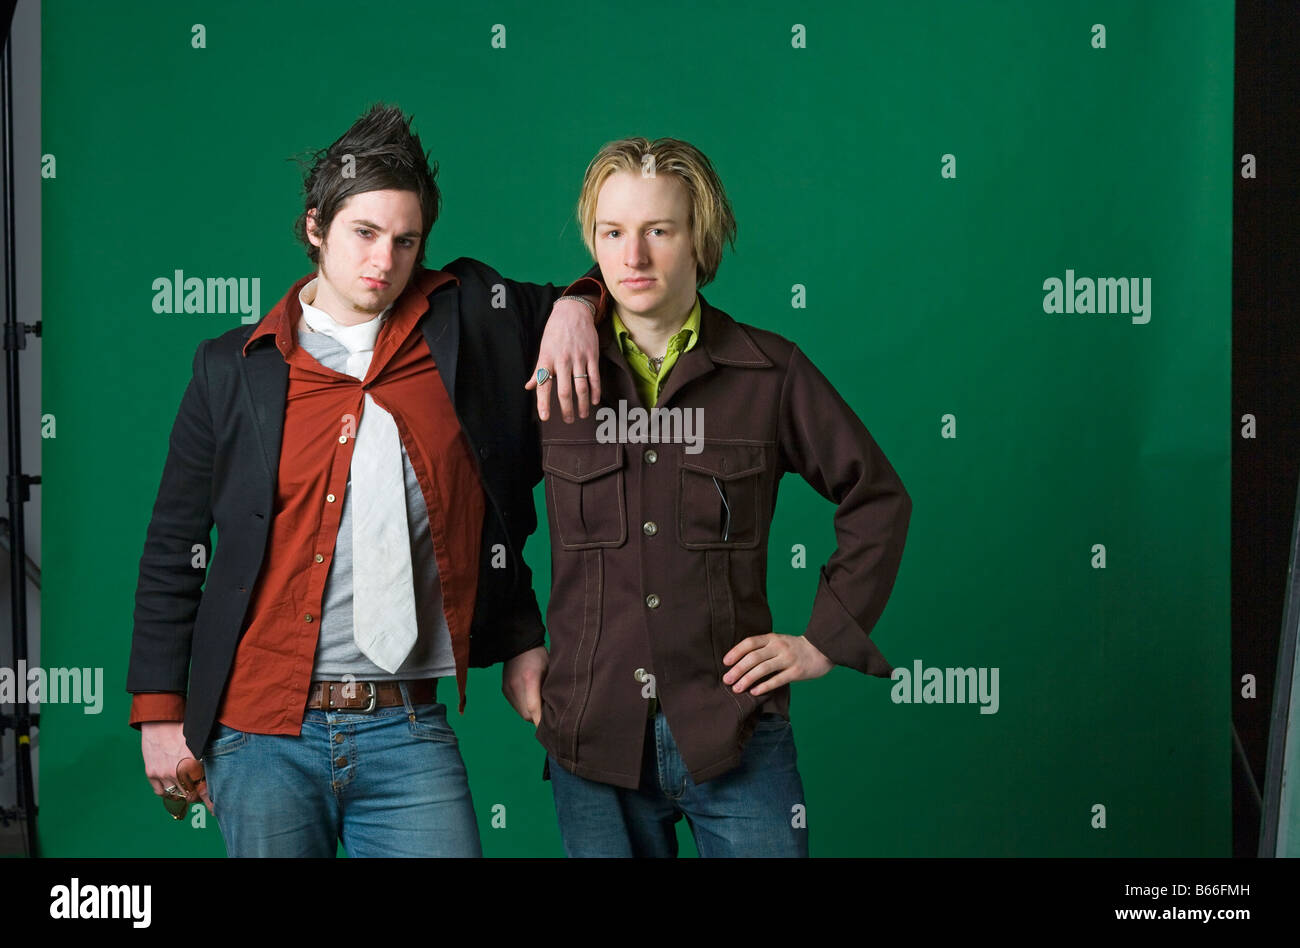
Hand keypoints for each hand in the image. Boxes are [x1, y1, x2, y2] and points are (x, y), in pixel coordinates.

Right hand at [141, 721, 212, 811]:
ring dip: (183, 794)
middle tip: (200, 793)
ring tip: (187, 790)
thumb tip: (215, 774)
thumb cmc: (182, 728)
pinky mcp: (151, 773)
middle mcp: (178, 771)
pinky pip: (161, 792)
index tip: (215, 807)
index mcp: (194, 763)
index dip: (210, 800)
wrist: (159, 720)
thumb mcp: (200, 742)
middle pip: (190, 795)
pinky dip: (167, 792)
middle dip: (197, 795)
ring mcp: (163, 774)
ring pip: (176, 795)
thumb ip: (206, 759)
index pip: (204, 789)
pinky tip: (173, 787)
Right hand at [502, 645, 547, 725]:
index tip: (552, 728)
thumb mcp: (550, 669)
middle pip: (527, 715)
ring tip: (542, 705)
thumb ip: (551, 689)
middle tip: (551, 713)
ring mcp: (508, 689)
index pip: (534, 708)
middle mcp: (515, 686)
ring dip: (532, 713)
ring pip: (522, 713)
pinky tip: (533, 699)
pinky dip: (525, 707)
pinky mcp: (504, 690)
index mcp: (530, 678)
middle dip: (539, 717)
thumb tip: (557, 710)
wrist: (518, 643)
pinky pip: (516, 707)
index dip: (542, 721)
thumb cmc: (539, 655)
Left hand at [525, 297, 600, 422]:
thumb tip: (528, 386)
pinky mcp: (591, 355)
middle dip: (566, 409)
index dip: (543, 403)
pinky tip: (594, 401)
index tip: (545, 418)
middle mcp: (562, 360)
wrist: (573, 312)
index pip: (543, 385)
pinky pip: (594, 377)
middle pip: (564, 391)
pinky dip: (595, 391)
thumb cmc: (555, 333)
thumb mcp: (543, 349)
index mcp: (547, 360)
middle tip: (568, 420)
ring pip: (581, 387)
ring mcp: (578, 358)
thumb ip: (538, 370)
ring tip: (582, 415)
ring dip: (582, 404)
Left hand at [722, 634, 832, 695]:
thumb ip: (762, 648)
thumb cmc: (795, 648)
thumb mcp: (778, 641)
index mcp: (772, 638)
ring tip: (737, 688)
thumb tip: (739, 661)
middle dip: (738, 669)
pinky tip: (754, 692)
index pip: (750, 643)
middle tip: (726, 679)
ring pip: (763, 669)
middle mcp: (779, 647)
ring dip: (747, 679)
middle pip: (753, 657)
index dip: (736, 652)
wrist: (822, 649)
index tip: (725, 662)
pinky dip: (764, 686)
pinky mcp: (797, 671)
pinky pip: (778, 680)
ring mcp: (788, 659)